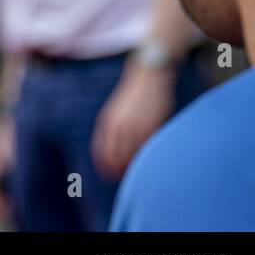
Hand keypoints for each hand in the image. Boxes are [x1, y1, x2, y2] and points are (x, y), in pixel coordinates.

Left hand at [90, 60, 173, 178]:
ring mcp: (137, 127)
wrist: (148, 77)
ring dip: (133, 166)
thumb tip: (113, 148)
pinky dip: (146, 157)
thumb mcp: (117, 112)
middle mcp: (120, 127)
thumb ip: (114, 129)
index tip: (108, 174)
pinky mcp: (153, 127)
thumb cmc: (133, 97)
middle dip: (118, 170)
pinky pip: (148, 149)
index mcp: (108, 123)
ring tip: (136, 173)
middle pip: (116, 158)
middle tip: (123, 177)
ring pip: (132, 156)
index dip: (104, 166)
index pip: (102, 152)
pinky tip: (148, 161)